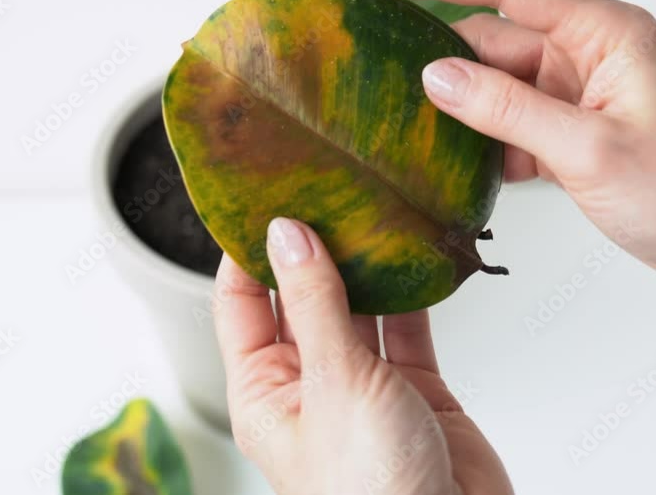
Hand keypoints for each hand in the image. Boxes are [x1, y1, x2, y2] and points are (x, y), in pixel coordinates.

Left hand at [213, 218, 512, 494]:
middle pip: (300, 299)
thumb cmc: (373, 494)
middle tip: (325, 190)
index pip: (241, 304)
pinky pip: (407, 328)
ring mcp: (362, 385)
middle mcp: (309, 385)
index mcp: (264, 392)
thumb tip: (287, 235)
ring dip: (365, 266)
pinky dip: (412, 294)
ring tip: (371, 211)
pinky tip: (414, 259)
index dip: (247, 250)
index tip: (263, 198)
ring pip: (356, 308)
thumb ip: (316, 305)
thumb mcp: (335, 385)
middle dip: (312, 248)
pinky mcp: (413, 389)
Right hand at [362, 0, 655, 365]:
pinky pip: (513, 123)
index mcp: (604, 34)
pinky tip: (460, 169)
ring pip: (498, 86)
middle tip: (374, 73)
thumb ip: (508, 110)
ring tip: (408, 130)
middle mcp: (589, 54)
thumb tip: (436, 77)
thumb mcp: (590, 150)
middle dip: (438, 56)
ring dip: (461, 110)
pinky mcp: (574, 132)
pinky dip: (485, 143)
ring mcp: (580, 94)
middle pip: (493, 38)